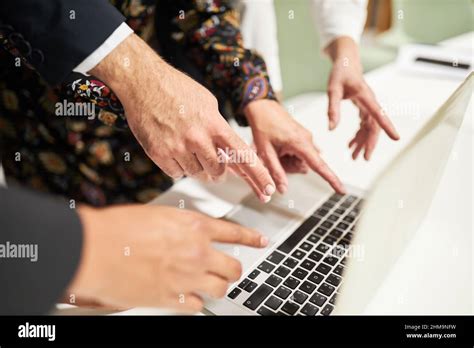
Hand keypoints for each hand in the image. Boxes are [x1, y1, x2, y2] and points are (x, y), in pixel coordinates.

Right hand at [67, 205, 267, 312]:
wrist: (95, 248)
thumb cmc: (118, 228)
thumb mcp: (157, 216)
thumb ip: (179, 228)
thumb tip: (185, 236)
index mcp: (194, 226)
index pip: (234, 233)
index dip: (251, 239)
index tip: (261, 242)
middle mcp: (197, 252)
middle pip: (233, 267)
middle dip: (232, 269)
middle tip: (225, 270)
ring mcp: (187, 277)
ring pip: (221, 288)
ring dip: (215, 287)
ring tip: (204, 285)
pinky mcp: (172, 299)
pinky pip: (197, 307)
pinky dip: (193, 303)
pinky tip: (184, 297)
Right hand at [91, 34, 275, 201]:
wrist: (144, 81)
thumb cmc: (177, 90)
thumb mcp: (208, 103)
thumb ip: (220, 128)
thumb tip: (230, 151)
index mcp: (214, 124)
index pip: (243, 155)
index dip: (258, 174)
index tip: (269, 189)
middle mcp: (198, 138)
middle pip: (218, 171)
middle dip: (218, 170)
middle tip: (211, 160)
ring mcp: (177, 147)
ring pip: (197, 174)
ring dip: (196, 166)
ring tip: (187, 146)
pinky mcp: (159, 154)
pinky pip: (176, 173)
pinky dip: (178, 166)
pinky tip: (174, 149)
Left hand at [244, 99, 344, 194]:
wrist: (263, 107)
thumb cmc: (263, 125)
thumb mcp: (266, 152)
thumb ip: (276, 172)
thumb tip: (283, 189)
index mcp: (301, 143)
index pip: (320, 166)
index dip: (332, 180)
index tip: (342, 190)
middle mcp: (308, 140)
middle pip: (306, 166)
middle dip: (291, 168)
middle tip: (274, 158)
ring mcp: (306, 138)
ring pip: (302, 161)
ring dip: (289, 161)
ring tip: (276, 150)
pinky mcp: (303, 137)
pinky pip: (300, 153)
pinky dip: (290, 155)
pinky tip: (280, 147)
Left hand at [326, 37, 399, 159]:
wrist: (346, 62)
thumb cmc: (340, 73)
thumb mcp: (332, 90)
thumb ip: (332, 108)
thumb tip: (331, 128)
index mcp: (365, 96)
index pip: (378, 114)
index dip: (387, 126)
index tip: (396, 138)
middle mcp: (370, 102)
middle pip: (374, 126)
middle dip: (370, 143)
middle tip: (364, 158)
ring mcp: (368, 105)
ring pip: (369, 128)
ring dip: (362, 142)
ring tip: (354, 156)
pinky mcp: (364, 107)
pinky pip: (364, 124)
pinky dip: (358, 135)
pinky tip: (351, 144)